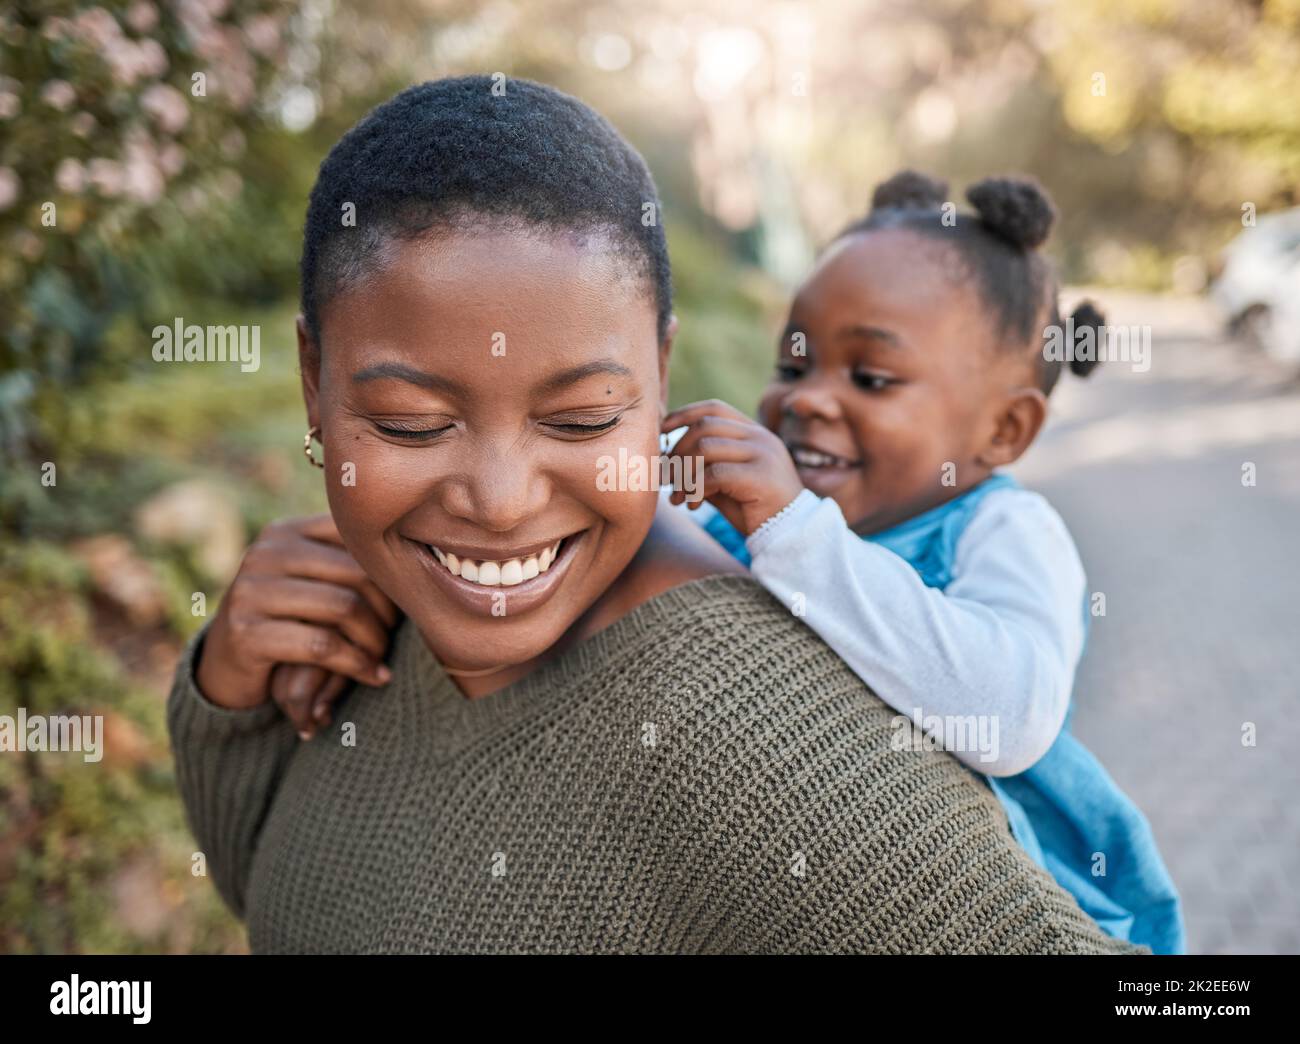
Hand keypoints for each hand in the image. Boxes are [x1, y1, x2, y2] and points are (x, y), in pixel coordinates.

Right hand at [194, 514, 400, 737]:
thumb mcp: (312, 580)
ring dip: (375, 641)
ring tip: (383, 659)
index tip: (406, 602)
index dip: (391, 573)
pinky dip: (357, 664)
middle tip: (397, 638)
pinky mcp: (246, 633)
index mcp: (287, 532)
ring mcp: (251, 591)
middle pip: (358, 573)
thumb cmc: (287, 618)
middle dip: (388, 610)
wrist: (225, 663)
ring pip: (344, 608)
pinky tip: (373, 676)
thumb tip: (416, 546)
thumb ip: (348, 560)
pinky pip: (322, 645)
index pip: (359, 539)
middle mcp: (265, 553)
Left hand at [661, 399, 804, 536]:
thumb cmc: (755, 510)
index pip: (715, 409)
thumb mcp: (724, 483)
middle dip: (678, 450)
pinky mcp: (761, 476)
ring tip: (677, 497)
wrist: (790, 535)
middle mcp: (761, 437)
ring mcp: (763, 454)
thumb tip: (667, 457)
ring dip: (683, 473)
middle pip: (705, 426)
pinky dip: (696, 488)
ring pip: (706, 447)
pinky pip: (715, 473)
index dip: (684, 415)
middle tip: (666, 478)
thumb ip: (703, 466)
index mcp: (754, 433)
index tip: (662, 431)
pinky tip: (693, 506)